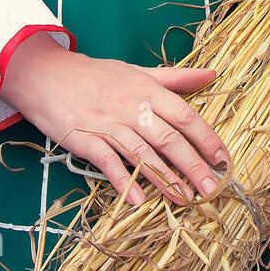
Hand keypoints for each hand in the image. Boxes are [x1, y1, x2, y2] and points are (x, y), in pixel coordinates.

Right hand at [0, 32, 229, 204]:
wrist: (46, 74)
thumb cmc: (97, 75)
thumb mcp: (139, 71)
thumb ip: (176, 77)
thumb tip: (213, 74)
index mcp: (148, 90)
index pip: (184, 115)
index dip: (206, 137)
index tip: (223, 159)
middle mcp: (132, 107)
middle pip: (168, 139)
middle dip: (192, 166)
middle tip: (212, 189)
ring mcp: (108, 123)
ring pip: (141, 153)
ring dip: (165, 179)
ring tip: (185, 199)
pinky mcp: (85, 138)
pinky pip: (108, 162)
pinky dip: (123, 180)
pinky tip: (139, 200)